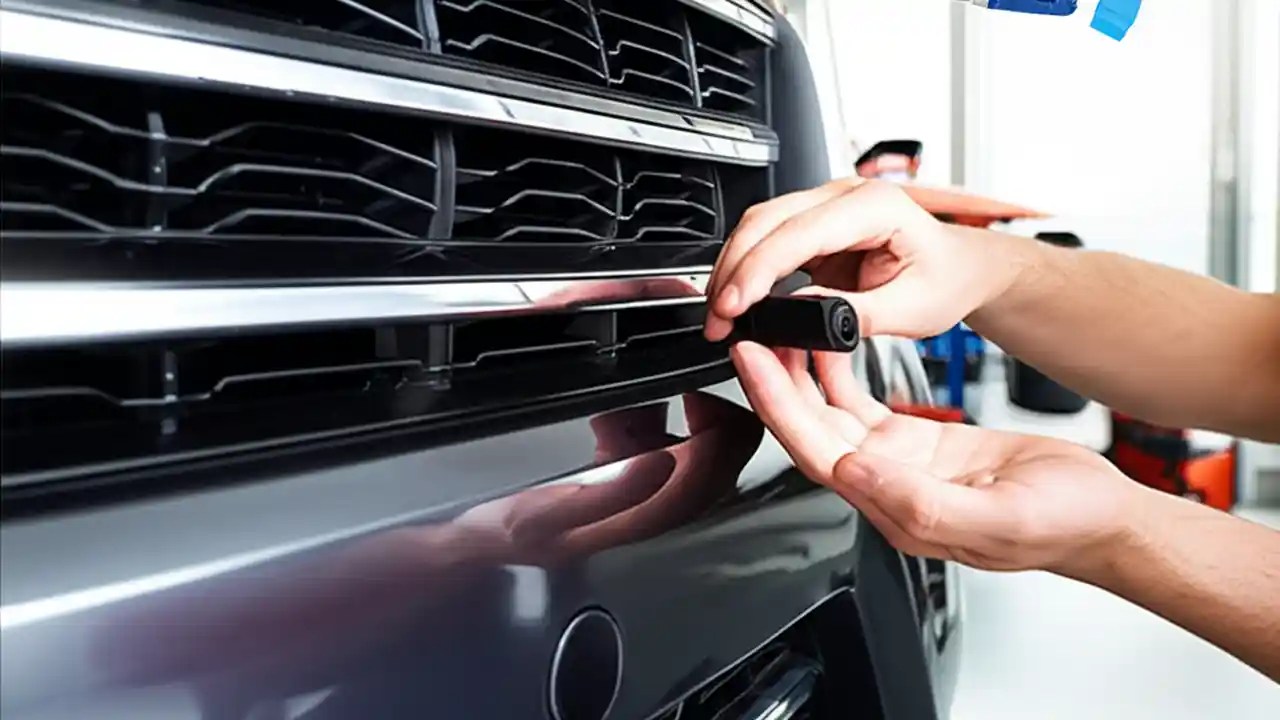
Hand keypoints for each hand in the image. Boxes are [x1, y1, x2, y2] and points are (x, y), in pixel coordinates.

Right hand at [704, 179, 1021, 340]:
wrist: (961, 269)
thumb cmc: (947, 279)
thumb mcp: (915, 309)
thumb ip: (861, 312)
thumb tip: (806, 314)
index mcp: (875, 207)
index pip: (800, 232)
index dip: (759, 269)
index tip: (736, 304)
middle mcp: (844, 197)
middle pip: (767, 220)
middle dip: (733, 269)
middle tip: (717, 319)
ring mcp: (825, 209)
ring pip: (759, 226)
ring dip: (733, 269)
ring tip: (721, 316)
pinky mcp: (812, 229)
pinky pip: (767, 241)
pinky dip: (746, 270)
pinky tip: (737, 299)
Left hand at [730, 341, 1142, 576]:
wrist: (1103, 517)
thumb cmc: (1062, 524)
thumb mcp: (998, 517)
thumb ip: (921, 503)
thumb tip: (855, 471)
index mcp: (895, 508)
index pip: (815, 451)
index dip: (777, 405)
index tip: (753, 359)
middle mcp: (885, 485)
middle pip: (810, 427)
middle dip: (774, 379)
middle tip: (753, 329)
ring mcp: (898, 463)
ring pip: (829, 413)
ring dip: (799, 372)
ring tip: (781, 326)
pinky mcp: (916, 442)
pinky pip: (861, 404)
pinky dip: (838, 372)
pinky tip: (826, 343)